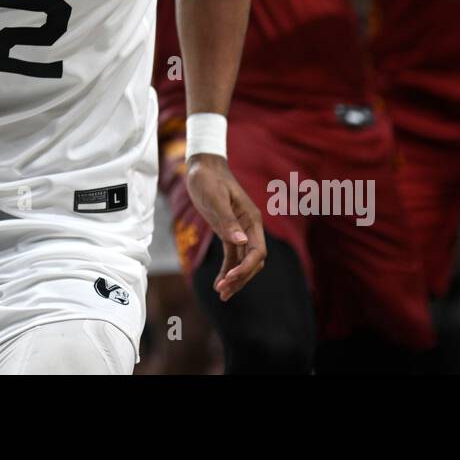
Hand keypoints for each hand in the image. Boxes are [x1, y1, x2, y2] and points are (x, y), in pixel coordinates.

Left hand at [185, 154, 266, 299]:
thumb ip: (226, 220)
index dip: (246, 268)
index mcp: (251, 219)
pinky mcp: (228, 231)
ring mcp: (240, 230)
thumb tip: (240, 241)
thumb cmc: (207, 178)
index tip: (230, 279)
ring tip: (221, 294)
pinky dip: (228, 269)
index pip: (257, 251)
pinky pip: (233, 256)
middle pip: (253, 261)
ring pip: (243, 261)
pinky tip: (218, 283)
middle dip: (241, 278)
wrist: (201, 165)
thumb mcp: (214, 198)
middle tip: (223, 292)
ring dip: (234, 278)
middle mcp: (249, 227)